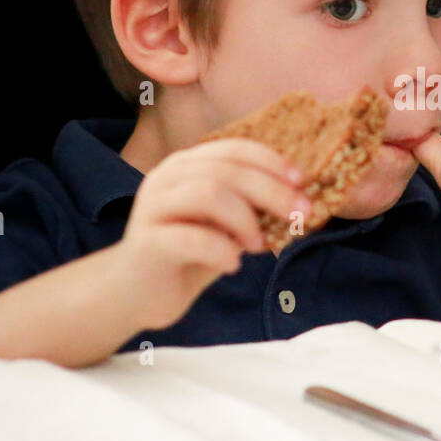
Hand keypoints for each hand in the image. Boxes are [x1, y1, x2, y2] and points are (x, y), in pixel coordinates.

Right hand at [117, 138, 310, 329]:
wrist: (138, 291)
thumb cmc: (190, 254)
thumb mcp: (227, 224)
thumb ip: (253, 206)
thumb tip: (301, 198)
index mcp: (187, 165)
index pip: (234, 149)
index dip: (272, 162)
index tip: (302, 181)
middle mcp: (167, 177)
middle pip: (227, 170)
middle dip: (272, 191)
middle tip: (301, 214)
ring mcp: (153, 207)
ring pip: (208, 194)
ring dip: (245, 220)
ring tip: (258, 246)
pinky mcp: (147, 242)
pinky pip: (191, 238)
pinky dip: (221, 250)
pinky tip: (232, 265)